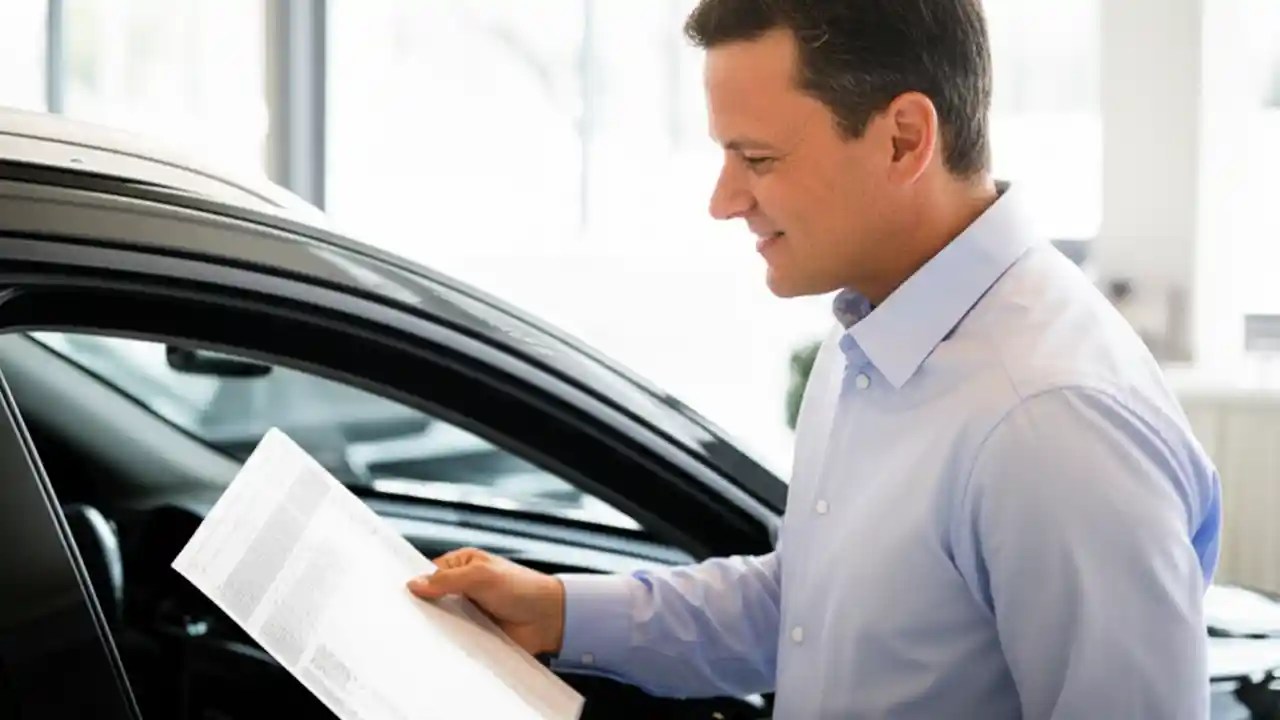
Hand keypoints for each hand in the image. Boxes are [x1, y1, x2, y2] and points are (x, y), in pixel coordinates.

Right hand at [406, 547, 565, 655]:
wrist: (550, 619)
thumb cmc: (522, 587)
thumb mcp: (481, 576)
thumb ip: (447, 579)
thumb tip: (414, 584)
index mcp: (463, 565)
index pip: (429, 572)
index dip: (414, 583)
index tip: (395, 596)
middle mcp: (463, 588)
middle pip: (431, 599)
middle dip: (421, 608)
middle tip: (400, 621)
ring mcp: (468, 612)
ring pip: (440, 621)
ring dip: (433, 628)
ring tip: (413, 639)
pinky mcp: (474, 634)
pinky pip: (454, 640)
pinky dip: (447, 644)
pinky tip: (434, 650)